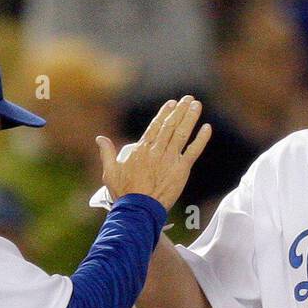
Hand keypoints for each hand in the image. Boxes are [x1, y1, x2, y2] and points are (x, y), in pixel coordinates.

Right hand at [96, 95, 211, 208]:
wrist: (138, 209)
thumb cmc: (124, 193)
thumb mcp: (110, 172)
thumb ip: (107, 153)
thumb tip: (100, 138)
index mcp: (142, 149)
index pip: (155, 125)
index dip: (165, 113)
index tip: (172, 103)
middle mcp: (157, 150)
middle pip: (171, 125)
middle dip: (180, 110)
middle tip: (188, 98)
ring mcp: (170, 159)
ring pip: (182, 133)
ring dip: (190, 117)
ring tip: (196, 105)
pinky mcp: (181, 170)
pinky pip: (193, 151)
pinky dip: (201, 139)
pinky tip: (207, 128)